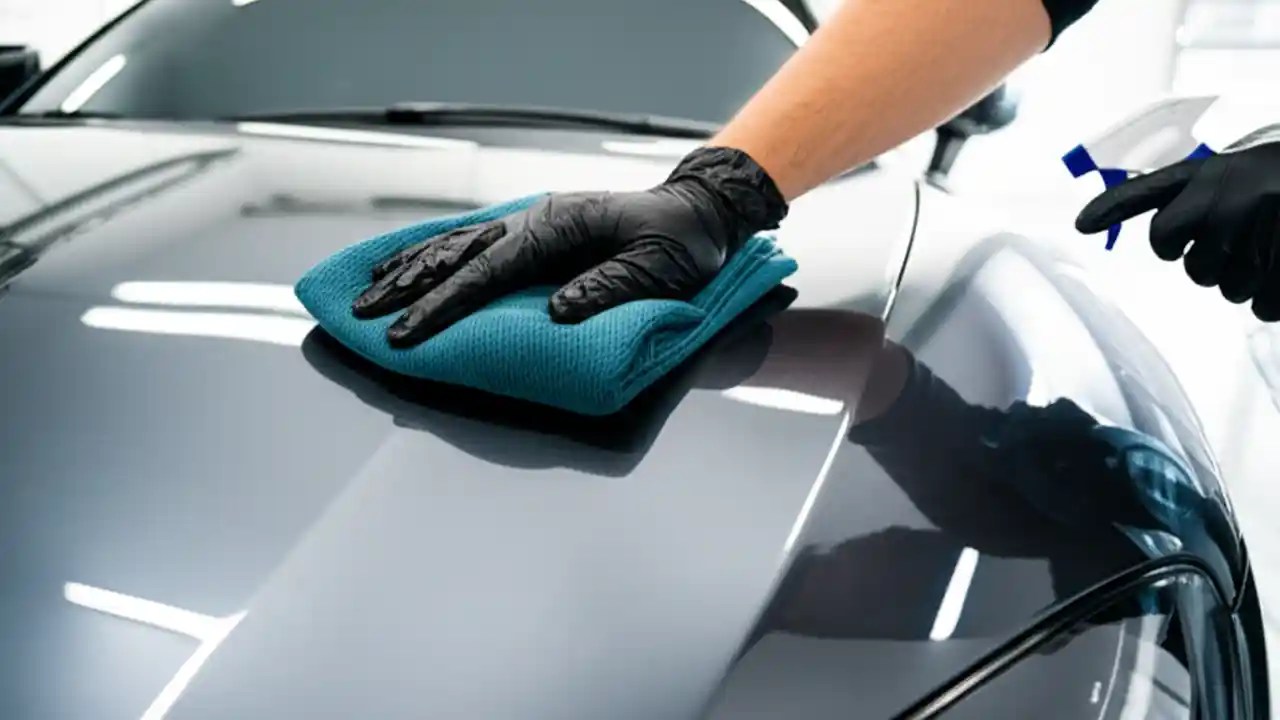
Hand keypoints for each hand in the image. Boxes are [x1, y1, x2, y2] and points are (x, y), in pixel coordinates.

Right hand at [351, 147, 787, 346]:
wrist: (697, 213)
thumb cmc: (683, 245)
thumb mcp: (660, 269)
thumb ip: (611, 288)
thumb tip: (557, 313)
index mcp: (560, 227)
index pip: (489, 271)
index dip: (445, 305)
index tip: (408, 333)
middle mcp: (536, 220)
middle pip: (459, 254)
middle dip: (409, 287)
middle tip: (363, 316)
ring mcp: (532, 223)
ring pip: (457, 245)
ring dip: (411, 270)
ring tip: (366, 294)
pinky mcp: (534, 234)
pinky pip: (474, 244)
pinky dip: (435, 255)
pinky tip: (407, 266)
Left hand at [1076, 140, 1279, 320]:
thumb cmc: (1276, 181)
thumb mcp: (1226, 173)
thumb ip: (1164, 196)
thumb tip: (1081, 225)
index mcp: (1215, 173)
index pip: (1156, 208)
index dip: (1133, 220)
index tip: (1093, 226)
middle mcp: (1233, 195)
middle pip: (1192, 267)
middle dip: (1213, 262)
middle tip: (1248, 238)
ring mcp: (1266, 226)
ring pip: (1226, 288)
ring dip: (1245, 279)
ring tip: (1274, 247)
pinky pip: (1264, 306)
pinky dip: (1274, 298)